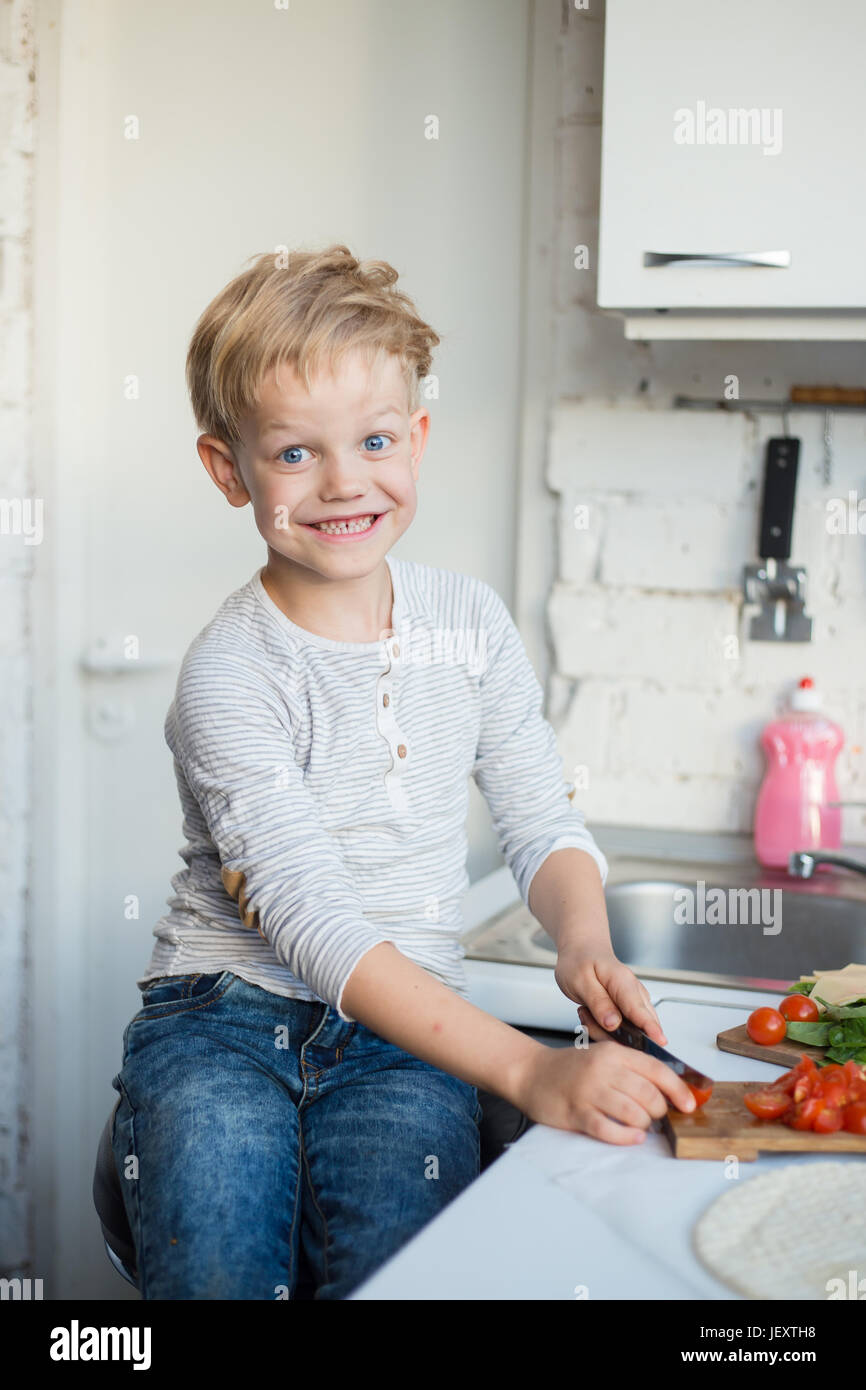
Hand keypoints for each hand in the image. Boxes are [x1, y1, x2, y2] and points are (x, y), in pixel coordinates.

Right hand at [512, 1039, 695, 1142]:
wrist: (532, 1073)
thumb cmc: (571, 1069)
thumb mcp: (603, 1058)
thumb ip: (632, 1070)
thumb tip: (669, 1090)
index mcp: (614, 1053)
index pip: (656, 1070)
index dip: (678, 1090)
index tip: (689, 1104)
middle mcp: (603, 1070)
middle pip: (649, 1095)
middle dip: (660, 1111)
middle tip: (656, 1116)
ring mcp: (589, 1091)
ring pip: (633, 1113)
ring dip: (644, 1124)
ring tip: (640, 1125)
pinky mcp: (576, 1112)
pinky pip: (609, 1130)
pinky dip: (626, 1137)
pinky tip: (631, 1136)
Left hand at [555, 949, 667, 1046]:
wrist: (583, 951)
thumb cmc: (581, 962)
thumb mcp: (580, 981)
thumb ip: (598, 1003)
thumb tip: (613, 1023)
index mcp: (624, 982)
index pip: (639, 1009)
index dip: (650, 1028)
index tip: (659, 1041)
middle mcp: (635, 992)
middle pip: (638, 1025)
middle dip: (616, 1035)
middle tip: (587, 1018)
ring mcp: (635, 1001)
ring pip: (631, 1030)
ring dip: (606, 1030)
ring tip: (586, 1010)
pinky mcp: (630, 1010)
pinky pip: (625, 1029)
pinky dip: (607, 1029)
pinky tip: (592, 1015)